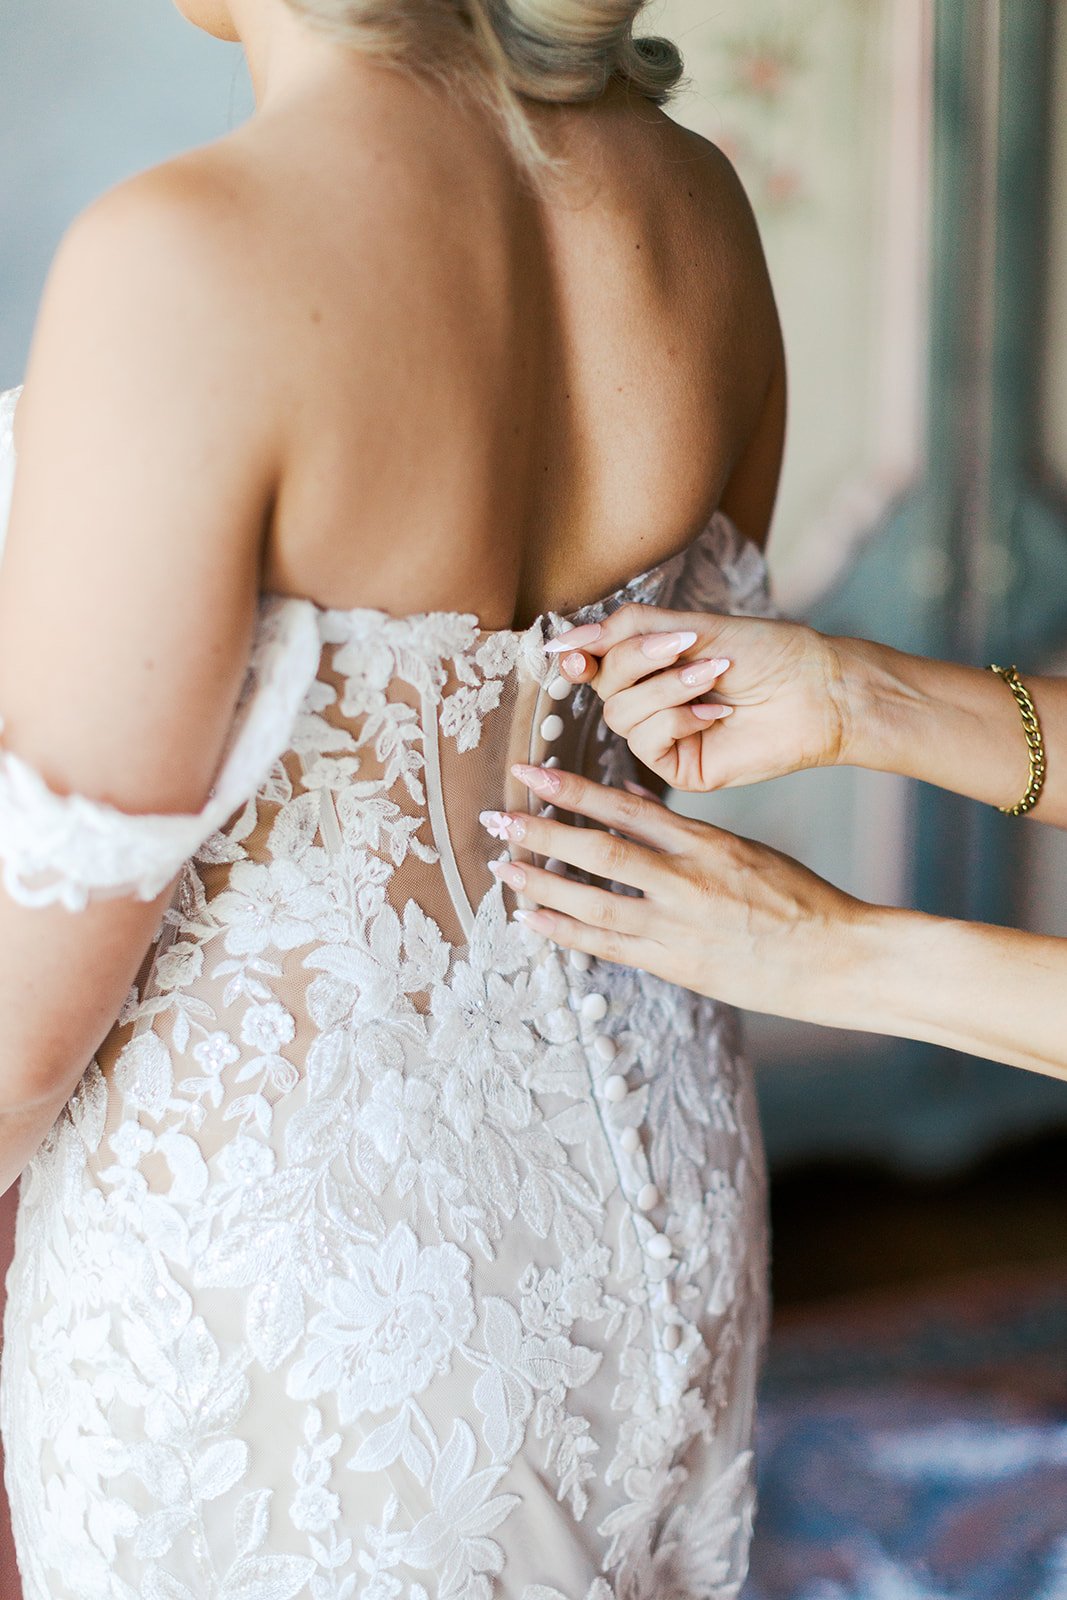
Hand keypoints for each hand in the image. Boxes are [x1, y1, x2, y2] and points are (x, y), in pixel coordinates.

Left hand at [481, 764, 869, 1026]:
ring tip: (504, 868)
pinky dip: (567, 932)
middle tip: (497, 819)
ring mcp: (679, 927)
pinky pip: (609, 947)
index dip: (573, 788)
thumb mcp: (745, 848)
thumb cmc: (797, 899)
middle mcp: (687, 881)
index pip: (626, 807)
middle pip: (599, 851)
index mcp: (707, 843)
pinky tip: (532, 919)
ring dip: (542, 883)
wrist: (838, 958)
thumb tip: (627, 796)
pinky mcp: (676, 966)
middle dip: (542, 833)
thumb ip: (682, 829)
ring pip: (594, 902)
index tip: (532, 772)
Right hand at [546, 605, 852, 791]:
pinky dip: (679, 719)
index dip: (580, 654)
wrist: (816, 689)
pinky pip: (648, 742)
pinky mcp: (680, 768)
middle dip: (640, 660)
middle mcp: (651, 703)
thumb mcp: (691, 627)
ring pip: (621, 714)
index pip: (595, 661)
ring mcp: (664, 738)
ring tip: (713, 675)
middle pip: (605, 684)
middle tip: (684, 644)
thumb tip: (563, 641)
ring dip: (667, 688)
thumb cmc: (766, 652)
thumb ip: (627, 630)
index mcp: (652, 666)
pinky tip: (717, 712)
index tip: (576, 651)